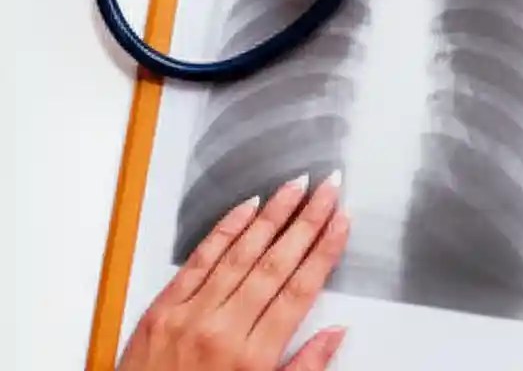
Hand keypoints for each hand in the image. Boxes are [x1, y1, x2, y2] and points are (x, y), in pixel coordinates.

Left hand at [118, 173, 350, 370]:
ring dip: (272, 215)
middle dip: (307, 221)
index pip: (300, 290)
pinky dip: (225, 230)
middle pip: (277, 263)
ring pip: (241, 253)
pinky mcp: (162, 308)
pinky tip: (246, 208)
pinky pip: (199, 259)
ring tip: (295, 187)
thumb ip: (304, 369)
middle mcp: (223, 330)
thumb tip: (334, 334)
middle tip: (328, 189)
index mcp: (252, 358)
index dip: (325, 251)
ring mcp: (190, 314)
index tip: (342, 223)